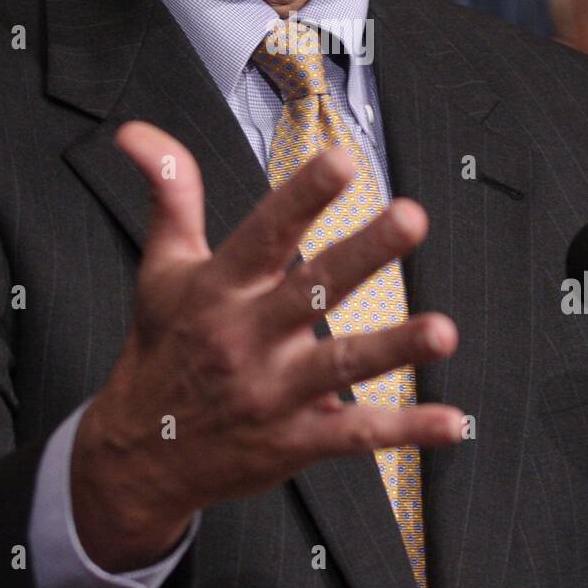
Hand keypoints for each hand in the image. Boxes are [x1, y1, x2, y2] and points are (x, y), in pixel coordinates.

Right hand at [71, 120, 461, 571]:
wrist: (139, 456)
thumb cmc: (162, 347)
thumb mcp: (161, 266)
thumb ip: (169, 192)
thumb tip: (137, 131)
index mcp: (219, 287)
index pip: (265, 232)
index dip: (303, 196)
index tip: (342, 161)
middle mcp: (247, 336)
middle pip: (312, 288)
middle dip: (365, 253)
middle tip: (412, 217)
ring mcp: (273, 392)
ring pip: (341, 365)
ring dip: (394, 347)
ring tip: (444, 332)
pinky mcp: (294, 440)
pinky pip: (356, 434)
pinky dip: (405, 429)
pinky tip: (451, 421)